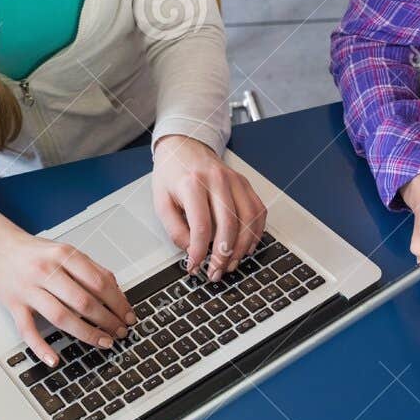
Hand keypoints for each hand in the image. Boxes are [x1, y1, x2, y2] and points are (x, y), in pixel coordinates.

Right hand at [0, 221, 134, 364]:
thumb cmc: (33, 252)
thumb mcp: (64, 250)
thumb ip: (89, 268)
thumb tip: (116, 290)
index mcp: (63, 255)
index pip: (99, 282)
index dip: (118, 302)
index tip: (128, 315)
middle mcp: (47, 271)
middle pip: (83, 301)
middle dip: (108, 320)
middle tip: (120, 332)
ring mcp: (29, 289)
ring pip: (61, 317)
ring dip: (87, 333)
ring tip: (104, 342)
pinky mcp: (14, 305)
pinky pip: (27, 330)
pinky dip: (40, 347)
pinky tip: (54, 359)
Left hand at [151, 135, 267, 279]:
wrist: (185, 147)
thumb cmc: (172, 174)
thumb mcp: (161, 201)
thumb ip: (174, 228)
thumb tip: (190, 250)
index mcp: (192, 184)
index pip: (201, 224)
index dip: (199, 251)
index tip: (194, 266)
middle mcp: (217, 180)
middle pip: (228, 224)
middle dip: (223, 255)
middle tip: (216, 272)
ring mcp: (235, 181)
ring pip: (248, 220)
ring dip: (242, 248)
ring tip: (230, 264)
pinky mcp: (245, 184)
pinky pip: (258, 211)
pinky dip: (256, 233)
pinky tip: (246, 247)